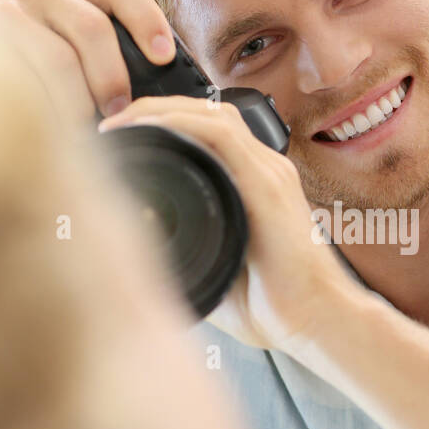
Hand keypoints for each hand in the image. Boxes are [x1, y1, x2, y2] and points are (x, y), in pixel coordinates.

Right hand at [0, 0, 176, 123]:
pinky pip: (21, 77)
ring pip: (58, 60)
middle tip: (119, 114)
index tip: (164, 57)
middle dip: (112, 77)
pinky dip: (41, 108)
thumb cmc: (31, 68)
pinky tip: (47, 129)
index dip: (148, 19)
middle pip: (94, 28)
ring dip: (77, 102)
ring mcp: (9, 10)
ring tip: (83, 132)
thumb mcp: (70, 49)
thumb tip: (161, 100)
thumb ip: (109, 58)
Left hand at [98, 94, 359, 352]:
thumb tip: (128, 251)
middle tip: (110, 124)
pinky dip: (181, 123)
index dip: (161, 123)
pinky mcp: (270, 185)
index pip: (206, 131)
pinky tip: (148, 127)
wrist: (318, 320)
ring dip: (161, 109)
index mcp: (253, 185)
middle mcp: (264, 169)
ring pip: (211, 114)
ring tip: (120, 121)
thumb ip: (182, 251)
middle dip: (153, 108)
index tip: (118, 139)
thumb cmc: (272, 305)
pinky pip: (222, 135)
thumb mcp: (214, 269)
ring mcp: (270, 173)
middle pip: (206, 112)